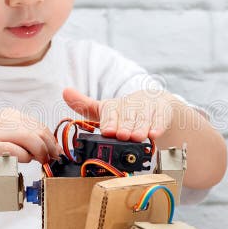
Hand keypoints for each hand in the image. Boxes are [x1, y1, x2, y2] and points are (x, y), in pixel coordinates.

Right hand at [0, 107, 61, 172]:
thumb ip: (18, 135)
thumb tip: (43, 147)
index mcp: (8, 115)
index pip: (38, 125)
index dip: (51, 139)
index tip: (56, 150)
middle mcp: (3, 121)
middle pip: (38, 131)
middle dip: (50, 146)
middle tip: (53, 158)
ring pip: (31, 139)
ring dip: (41, 152)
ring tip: (42, 161)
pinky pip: (16, 152)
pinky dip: (25, 158)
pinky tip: (24, 162)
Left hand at [62, 87, 178, 142]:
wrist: (155, 103)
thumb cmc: (126, 111)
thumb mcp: (106, 109)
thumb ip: (85, 105)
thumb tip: (64, 91)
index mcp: (115, 105)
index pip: (111, 112)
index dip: (110, 121)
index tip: (108, 131)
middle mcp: (132, 104)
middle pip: (128, 116)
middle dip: (125, 126)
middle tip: (122, 135)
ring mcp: (148, 108)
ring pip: (144, 119)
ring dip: (141, 128)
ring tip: (137, 136)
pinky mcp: (163, 112)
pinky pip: (161, 120)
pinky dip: (158, 127)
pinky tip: (154, 134)